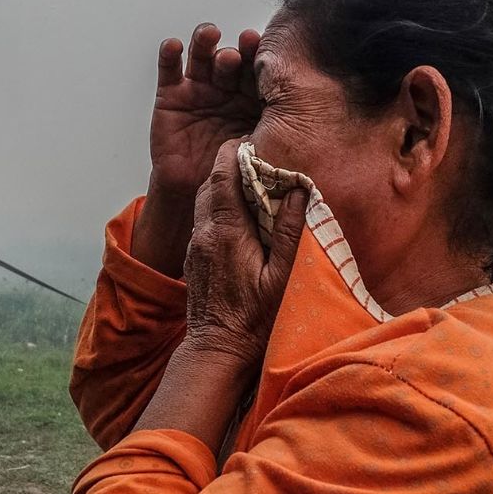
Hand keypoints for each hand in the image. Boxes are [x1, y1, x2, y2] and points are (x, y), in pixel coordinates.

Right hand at [149, 24, 261, 199]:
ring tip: (210, 35)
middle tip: (243, 45)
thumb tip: (304, 104)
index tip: (264, 45)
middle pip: (231, 60)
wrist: (194, 192)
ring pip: (202, 57)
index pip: (256, 69)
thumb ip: (272, 123)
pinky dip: (170, 55)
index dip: (259, 56)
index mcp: (251, 95)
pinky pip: (170, 70)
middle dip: (237, 50)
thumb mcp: (257, 146)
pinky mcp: (171, 95)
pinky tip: (174, 45)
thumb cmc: (230, 171)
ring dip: (205, 42)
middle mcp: (226, 87)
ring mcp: (198, 88)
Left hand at [182, 140, 305, 371]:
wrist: (216, 351)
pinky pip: (204, 220)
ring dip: (225, 188)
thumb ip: (288, 231)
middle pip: (210, 183)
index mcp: (225, 232)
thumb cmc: (254, 320)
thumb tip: (298, 191)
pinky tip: (242, 218)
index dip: (234, 152)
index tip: (254, 142)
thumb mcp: (282, 276)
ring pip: (204, 201)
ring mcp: (195, 246)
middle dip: (231, 166)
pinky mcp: (194, 258)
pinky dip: (220, 208)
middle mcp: (204, 233)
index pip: (221, 175)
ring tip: (254, 186)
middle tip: (260, 161)